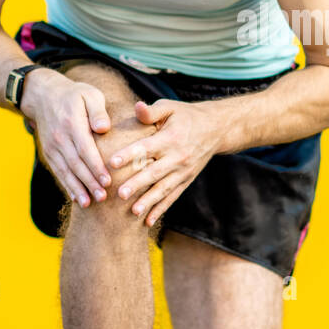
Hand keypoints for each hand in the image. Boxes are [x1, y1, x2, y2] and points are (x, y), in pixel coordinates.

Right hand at [23, 70, 113, 207]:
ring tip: (89, 203)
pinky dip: (67, 185)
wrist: (43, 95)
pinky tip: (76, 198)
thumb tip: (103, 128)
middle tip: (103, 197)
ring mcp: (52, 146)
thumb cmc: (75, 95)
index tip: (107, 181)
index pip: (85, 148)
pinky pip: (58, 171)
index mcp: (72, 123)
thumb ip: (98, 111)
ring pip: (65, 171)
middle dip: (89, 182)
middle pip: (75, 164)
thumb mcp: (89, 94)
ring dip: (77, 188)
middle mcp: (59, 137)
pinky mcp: (49, 152)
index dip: (95, 166)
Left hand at [108, 99, 221, 225]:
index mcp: (170, 138)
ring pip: (163, 189)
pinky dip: (161, 209)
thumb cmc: (186, 116)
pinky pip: (173, 197)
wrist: (216, 129)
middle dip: (137, 184)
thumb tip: (136, 107)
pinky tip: (148, 221)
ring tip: (133, 212)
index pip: (146, 147)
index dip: (129, 154)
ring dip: (149, 202)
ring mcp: (183, 171)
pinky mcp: (186, 180)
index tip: (111, 162)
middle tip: (120, 194)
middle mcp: (177, 157)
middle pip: (154, 173)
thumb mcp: (170, 108)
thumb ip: (152, 111)